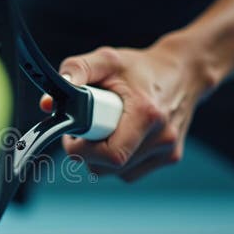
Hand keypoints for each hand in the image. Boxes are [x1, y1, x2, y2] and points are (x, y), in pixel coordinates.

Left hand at [41, 36, 213, 181]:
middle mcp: (162, 138)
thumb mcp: (107, 59)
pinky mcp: (170, 158)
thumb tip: (49, 101)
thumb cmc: (141, 68)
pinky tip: (121, 137)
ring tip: (105, 129)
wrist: (184, 73)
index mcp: (147, 115)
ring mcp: (168, 151)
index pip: (109, 155)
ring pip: (117, 174)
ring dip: (101, 158)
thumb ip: (77, 71)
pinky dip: (118, 161)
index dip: (83, 148)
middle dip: (87, 152)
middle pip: (108, 167)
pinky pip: (130, 173)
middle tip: (86, 129)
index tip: (75, 132)